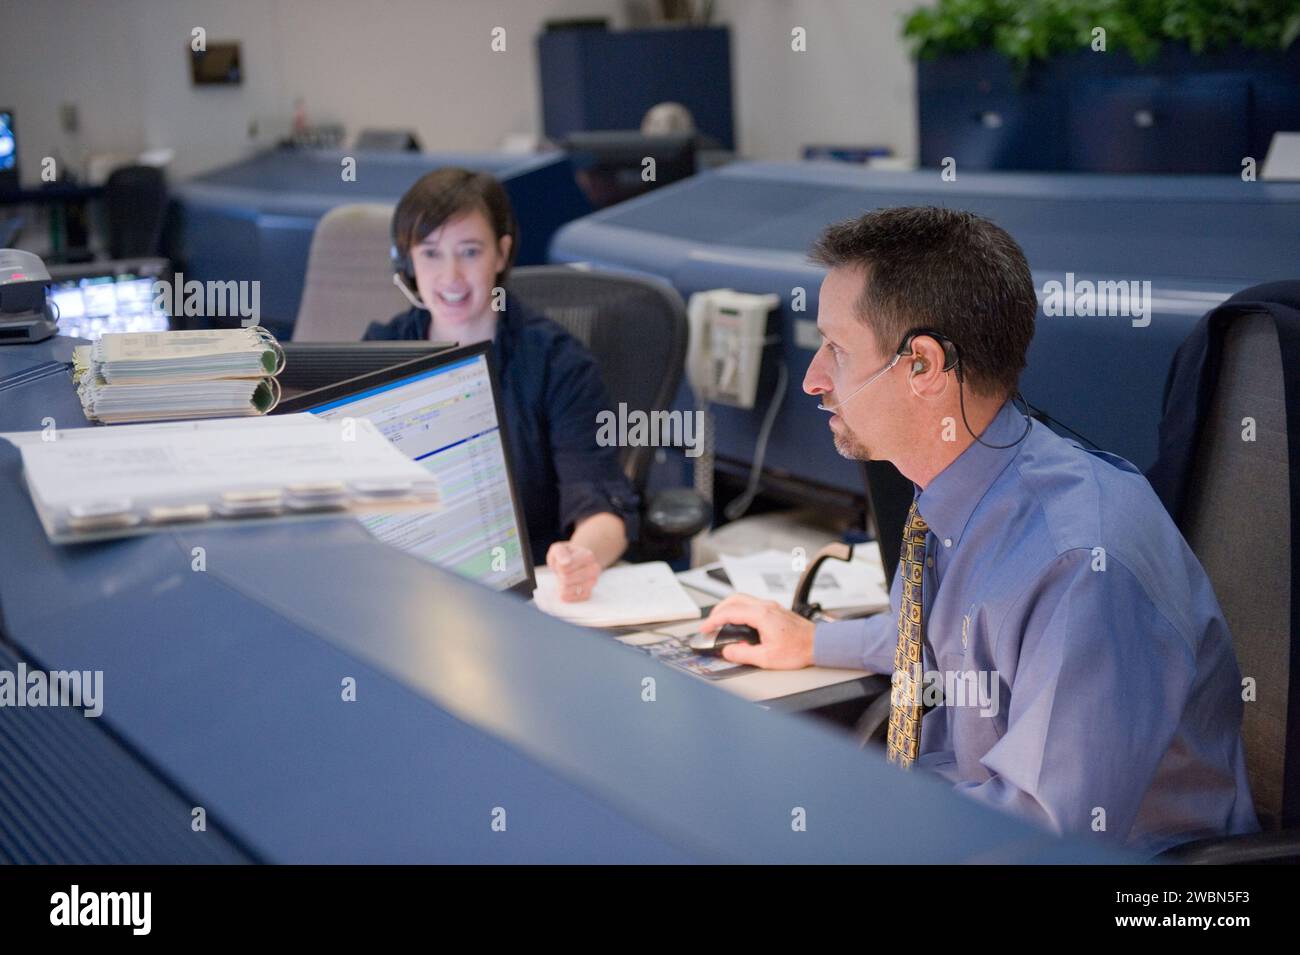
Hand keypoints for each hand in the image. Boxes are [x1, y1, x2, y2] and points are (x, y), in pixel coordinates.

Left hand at [547, 541, 599, 601]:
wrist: (573, 564)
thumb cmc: (565, 556)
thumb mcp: (559, 549)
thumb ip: (560, 553)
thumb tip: (566, 563)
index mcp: (588, 555)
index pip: (565, 568)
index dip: (559, 567)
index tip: (562, 563)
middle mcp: (594, 569)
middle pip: (567, 579)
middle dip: (560, 576)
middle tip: (563, 572)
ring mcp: (593, 582)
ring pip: (571, 589)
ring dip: (563, 586)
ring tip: (565, 579)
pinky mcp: (589, 593)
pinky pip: (575, 598)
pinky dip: (568, 595)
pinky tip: (567, 588)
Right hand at [701, 594, 815, 669]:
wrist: (819, 644)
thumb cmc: (799, 649)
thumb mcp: (767, 658)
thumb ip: (744, 654)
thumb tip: (728, 652)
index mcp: (762, 615)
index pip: (730, 613)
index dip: (713, 620)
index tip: (705, 628)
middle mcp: (766, 607)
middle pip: (734, 599)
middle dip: (718, 609)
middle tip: (710, 623)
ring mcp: (771, 606)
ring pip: (743, 599)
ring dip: (729, 607)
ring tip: (721, 621)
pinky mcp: (776, 610)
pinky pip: (752, 603)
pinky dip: (739, 608)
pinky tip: (739, 620)